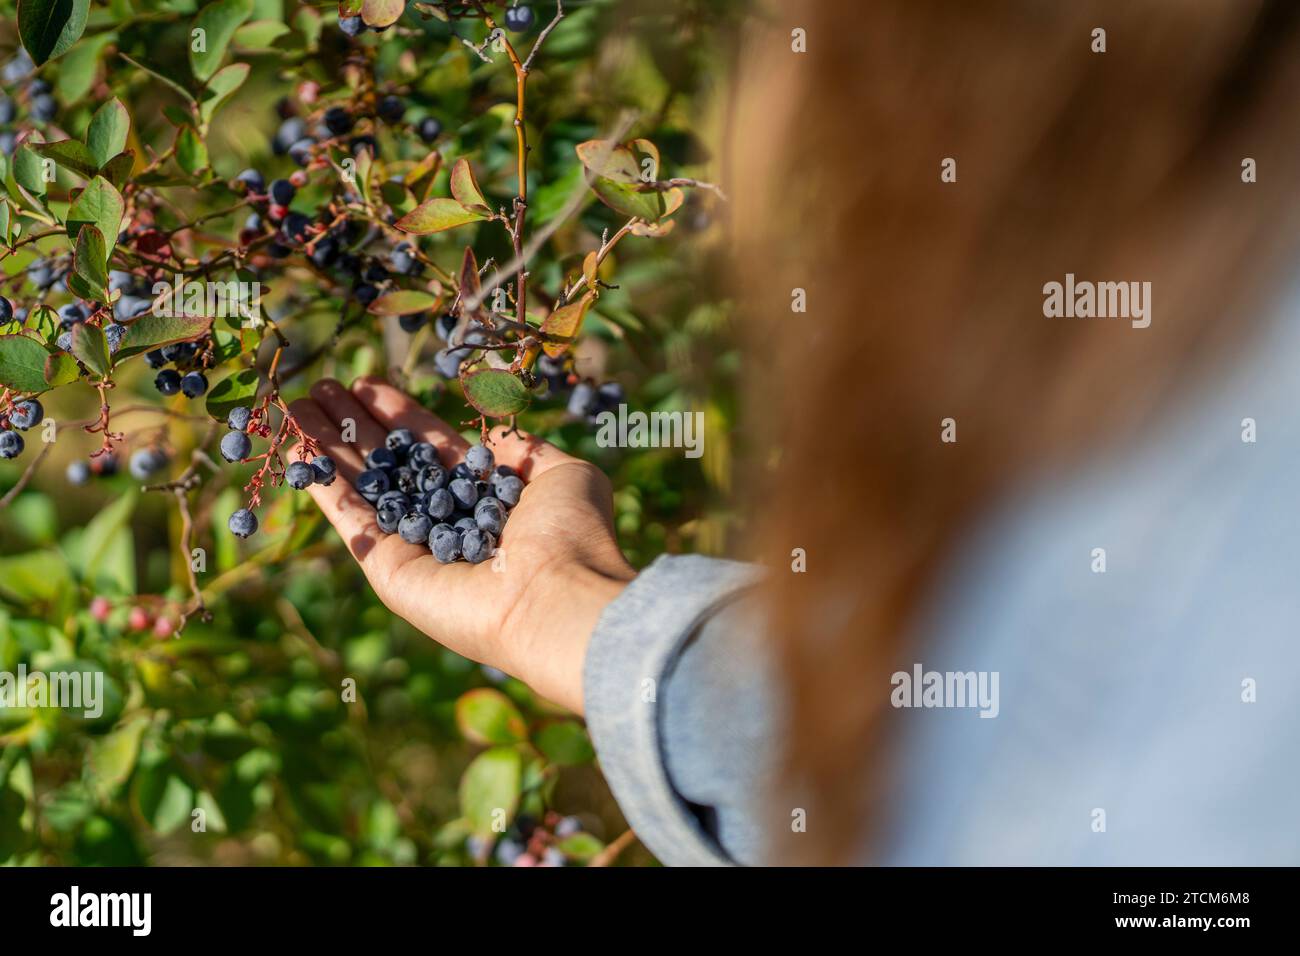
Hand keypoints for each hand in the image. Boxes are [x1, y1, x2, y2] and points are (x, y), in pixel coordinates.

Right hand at [288, 377, 633, 713]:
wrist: (560, 596)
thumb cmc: (571, 533)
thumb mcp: (560, 472)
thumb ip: (522, 448)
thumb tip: (494, 431)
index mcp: (486, 498)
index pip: (432, 447)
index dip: (398, 415)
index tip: (366, 384)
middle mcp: (447, 523)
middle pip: (389, 464)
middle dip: (353, 426)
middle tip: (319, 388)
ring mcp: (414, 548)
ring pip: (361, 487)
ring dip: (327, 446)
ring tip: (294, 406)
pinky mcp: (388, 570)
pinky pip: (350, 518)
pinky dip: (321, 483)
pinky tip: (297, 446)